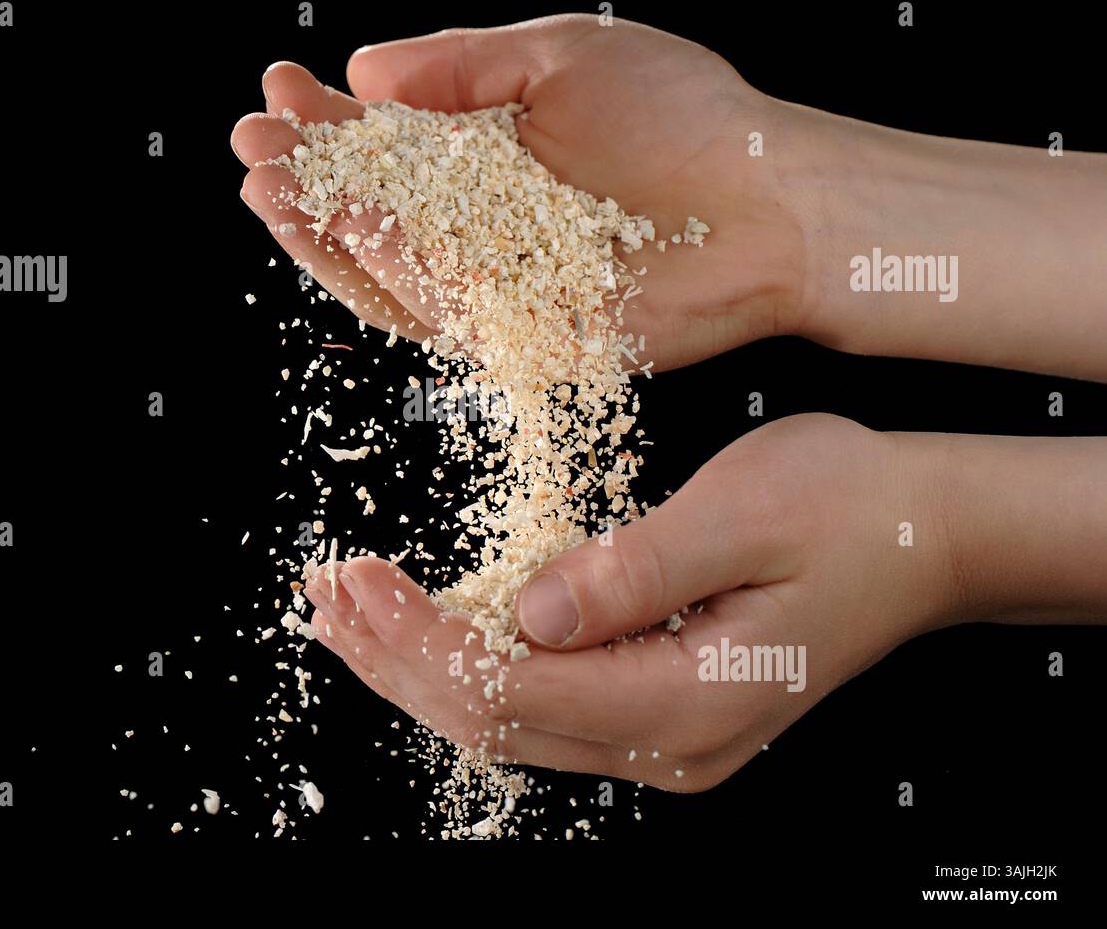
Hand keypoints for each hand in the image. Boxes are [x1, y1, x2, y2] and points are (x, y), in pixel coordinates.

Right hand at [231, 15, 811, 370]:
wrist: (774, 196)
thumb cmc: (686, 118)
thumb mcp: (560, 58)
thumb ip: (463, 65)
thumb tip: (366, 68)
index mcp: (489, 165)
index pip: (388, 152)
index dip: (330, 125)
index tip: (279, 87)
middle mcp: (484, 233)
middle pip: (374, 217)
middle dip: (308, 180)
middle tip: (253, 141)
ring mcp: (501, 289)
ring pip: (390, 272)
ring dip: (325, 231)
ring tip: (272, 184)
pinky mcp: (524, 337)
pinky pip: (443, 310)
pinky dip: (391, 270)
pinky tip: (345, 224)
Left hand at [301, 414, 1106, 789]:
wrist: (926, 535)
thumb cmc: (849, 508)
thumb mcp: (743, 512)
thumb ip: (633, 570)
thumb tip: (529, 612)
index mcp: (690, 699)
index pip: (513, 688)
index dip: (419, 640)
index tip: (356, 581)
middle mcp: (673, 744)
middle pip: (495, 723)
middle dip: (397, 661)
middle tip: (325, 598)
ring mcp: (668, 739)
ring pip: (510, 722)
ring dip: (422, 667)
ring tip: (348, 615)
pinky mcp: (662, 710)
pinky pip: (544, 705)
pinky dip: (473, 663)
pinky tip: (428, 628)